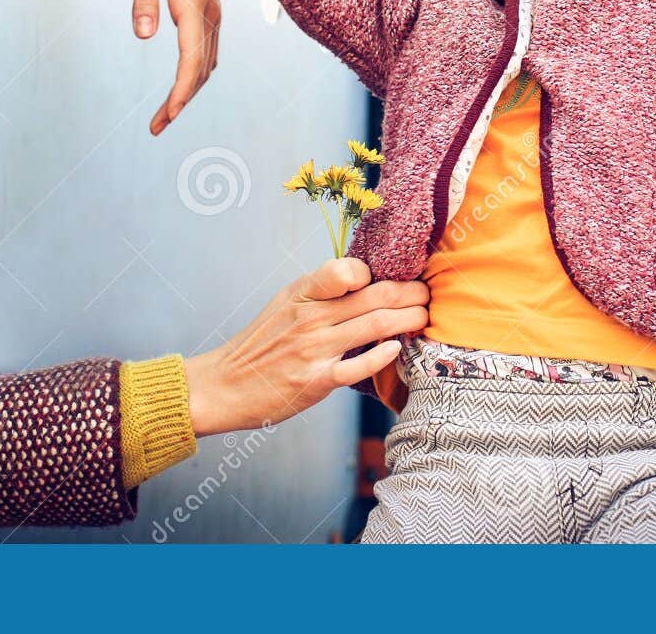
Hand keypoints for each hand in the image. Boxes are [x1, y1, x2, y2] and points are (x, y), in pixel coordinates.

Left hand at [131, 0, 219, 135]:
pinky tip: (181, 89)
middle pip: (201, 69)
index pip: (192, 58)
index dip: (182, 91)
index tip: (170, 116)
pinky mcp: (210, 15)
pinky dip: (196, 76)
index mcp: (193, 3)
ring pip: (207, 64)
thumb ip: (142, 0)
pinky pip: (208, 54)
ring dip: (189, 92)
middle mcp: (209, 13)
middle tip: (155, 128)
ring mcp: (214, 15)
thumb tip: (143, 36)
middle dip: (181, 101)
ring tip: (163, 116)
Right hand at [182, 258, 429, 436]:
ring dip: (408, 320)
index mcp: (302, 294)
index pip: (346, 270)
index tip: (397, 275)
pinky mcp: (316, 381)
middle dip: (410, 293)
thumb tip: (364, 278)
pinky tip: (398, 349)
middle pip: (374, 297)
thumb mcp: (285, 303)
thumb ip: (321, 291)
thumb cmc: (262, 342)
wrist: (227, 384)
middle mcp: (310, 318)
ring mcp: (314, 349)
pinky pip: (357, 366)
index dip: (376, 272)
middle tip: (429, 294)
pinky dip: (382, 355)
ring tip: (425, 317)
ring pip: (374, 326)